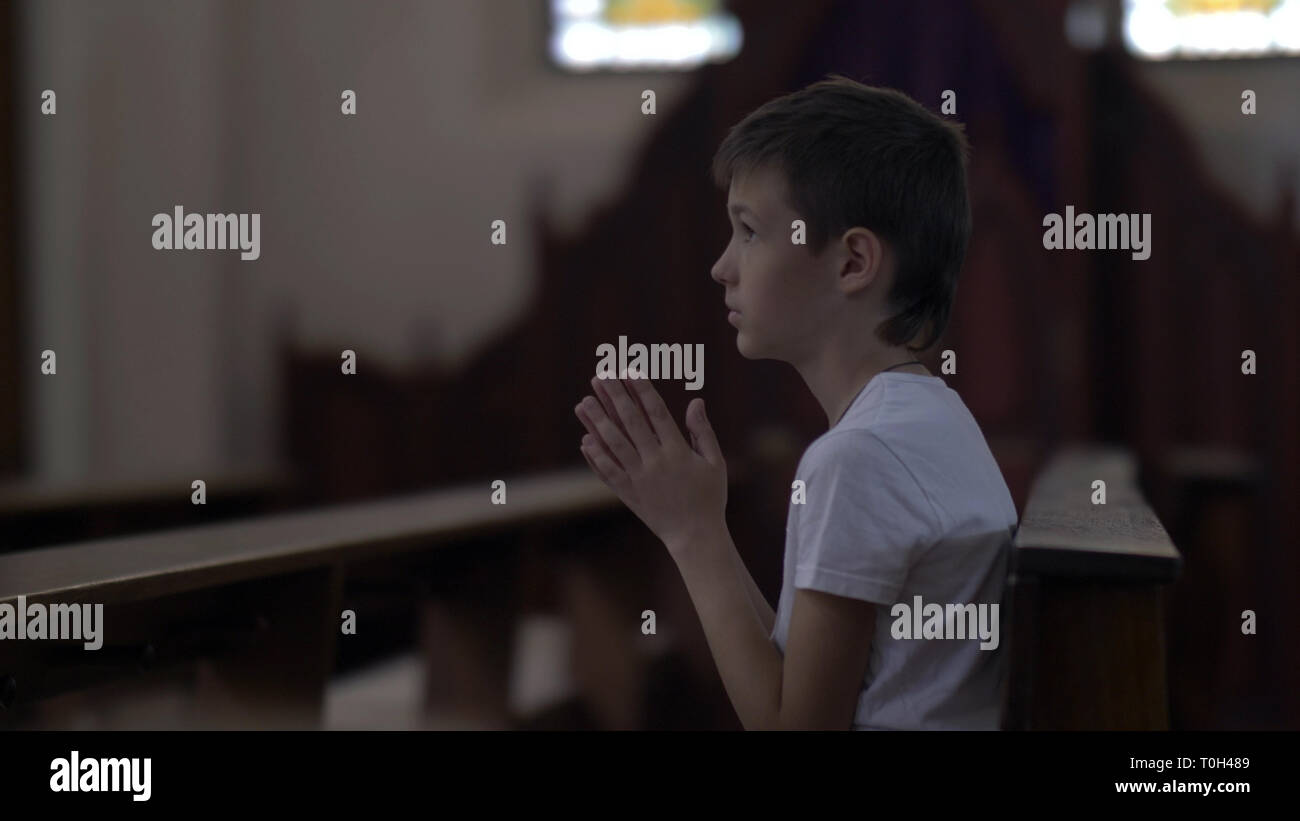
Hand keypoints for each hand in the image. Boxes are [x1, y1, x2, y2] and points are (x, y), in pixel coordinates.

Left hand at [574, 374, 727, 555]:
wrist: (695, 536)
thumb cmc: (709, 497)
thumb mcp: (714, 462)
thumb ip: (703, 431)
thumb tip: (696, 401)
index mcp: (677, 451)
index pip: (656, 412)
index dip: (641, 389)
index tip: (630, 370)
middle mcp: (655, 462)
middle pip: (630, 423)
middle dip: (615, 397)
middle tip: (600, 376)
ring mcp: (639, 479)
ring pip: (614, 445)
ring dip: (597, 422)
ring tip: (583, 402)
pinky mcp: (628, 494)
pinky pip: (608, 472)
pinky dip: (596, 456)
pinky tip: (585, 440)